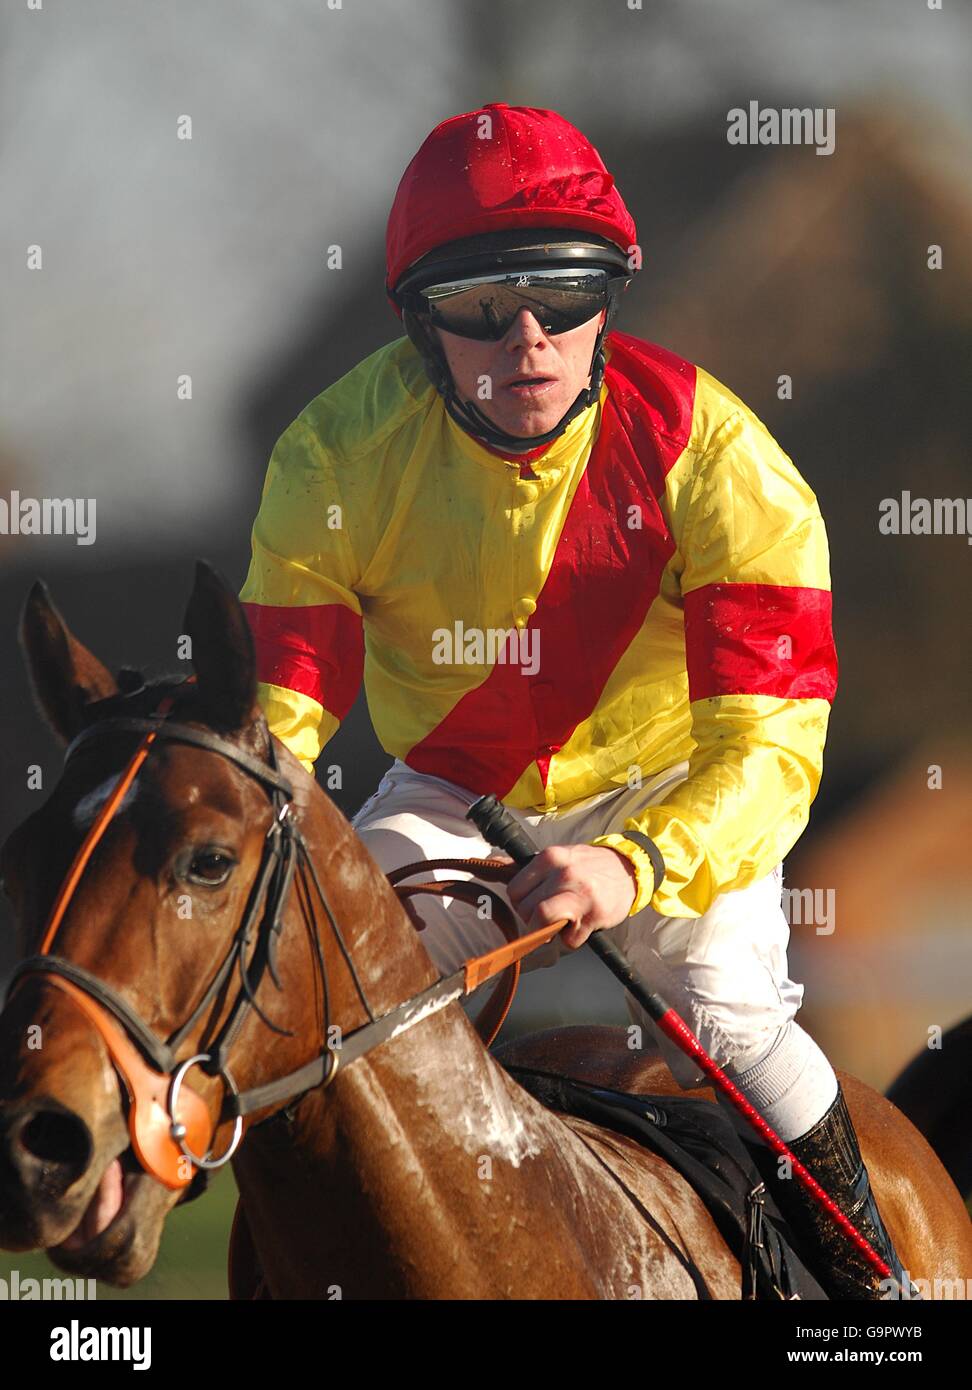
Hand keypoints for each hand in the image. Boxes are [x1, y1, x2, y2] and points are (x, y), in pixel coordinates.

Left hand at [502, 844, 637, 948]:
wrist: (629, 869)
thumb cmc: (588, 866)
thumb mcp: (556, 857)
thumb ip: (523, 865)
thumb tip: (489, 863)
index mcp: (550, 857)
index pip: (515, 890)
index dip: (521, 902)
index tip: (533, 902)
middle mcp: (564, 874)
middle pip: (526, 910)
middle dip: (533, 918)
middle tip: (549, 912)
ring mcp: (580, 895)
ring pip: (542, 923)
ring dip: (547, 931)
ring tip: (559, 922)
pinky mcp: (594, 916)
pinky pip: (569, 939)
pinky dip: (571, 938)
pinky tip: (580, 924)